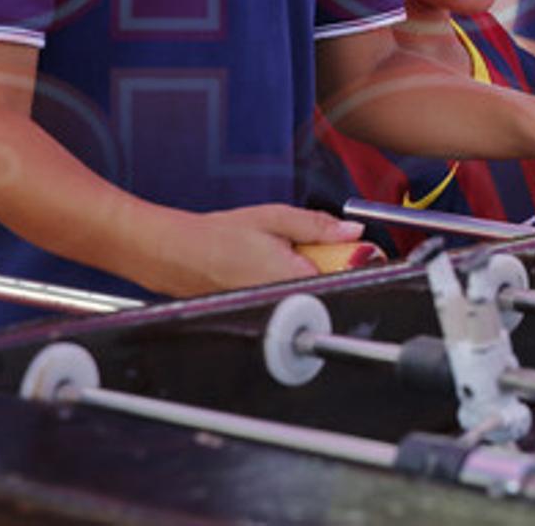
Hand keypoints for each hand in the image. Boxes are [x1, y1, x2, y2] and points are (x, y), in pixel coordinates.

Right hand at [153, 205, 365, 297]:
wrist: (177, 255)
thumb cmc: (218, 236)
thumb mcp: (274, 218)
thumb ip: (318, 226)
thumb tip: (353, 231)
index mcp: (295, 278)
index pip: (346, 275)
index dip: (356, 259)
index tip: (354, 246)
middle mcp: (286, 302)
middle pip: (331, 287)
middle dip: (330, 265)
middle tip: (307, 248)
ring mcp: (274, 313)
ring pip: (311, 294)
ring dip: (310, 274)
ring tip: (281, 257)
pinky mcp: (263, 316)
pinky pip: (291, 299)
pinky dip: (289, 283)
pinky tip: (268, 268)